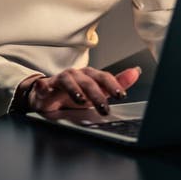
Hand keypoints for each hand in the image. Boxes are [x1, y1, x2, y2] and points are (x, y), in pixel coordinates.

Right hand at [27, 66, 141, 115]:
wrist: (49, 97)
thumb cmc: (75, 95)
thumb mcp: (98, 91)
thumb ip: (117, 83)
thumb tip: (136, 72)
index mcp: (90, 75)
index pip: (104, 77)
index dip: (113, 85)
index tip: (121, 95)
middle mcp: (77, 74)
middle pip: (88, 81)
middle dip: (97, 94)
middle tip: (104, 108)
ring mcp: (60, 79)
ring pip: (68, 81)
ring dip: (74, 89)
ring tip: (80, 100)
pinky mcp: (46, 87)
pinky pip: (44, 85)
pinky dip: (44, 87)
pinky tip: (45, 89)